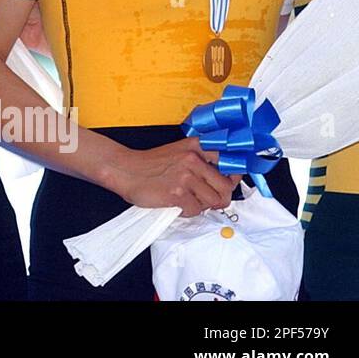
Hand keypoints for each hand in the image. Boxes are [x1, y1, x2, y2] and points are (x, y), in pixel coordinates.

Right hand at [106, 137, 240, 217]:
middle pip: (226, 188)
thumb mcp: (180, 153)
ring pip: (213, 201)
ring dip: (201, 205)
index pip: (232, 161)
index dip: (234, 176)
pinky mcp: (177, 193)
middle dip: (218, 198)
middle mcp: (193, 159)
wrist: (124, 170)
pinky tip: (175, 203)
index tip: (231, 181)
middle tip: (205, 198)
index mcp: (197, 146)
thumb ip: (204, 161)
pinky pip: (196, 210)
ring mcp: (185, 176)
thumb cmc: (151, 165)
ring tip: (186, 198)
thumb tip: (231, 180)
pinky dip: (187, 211)